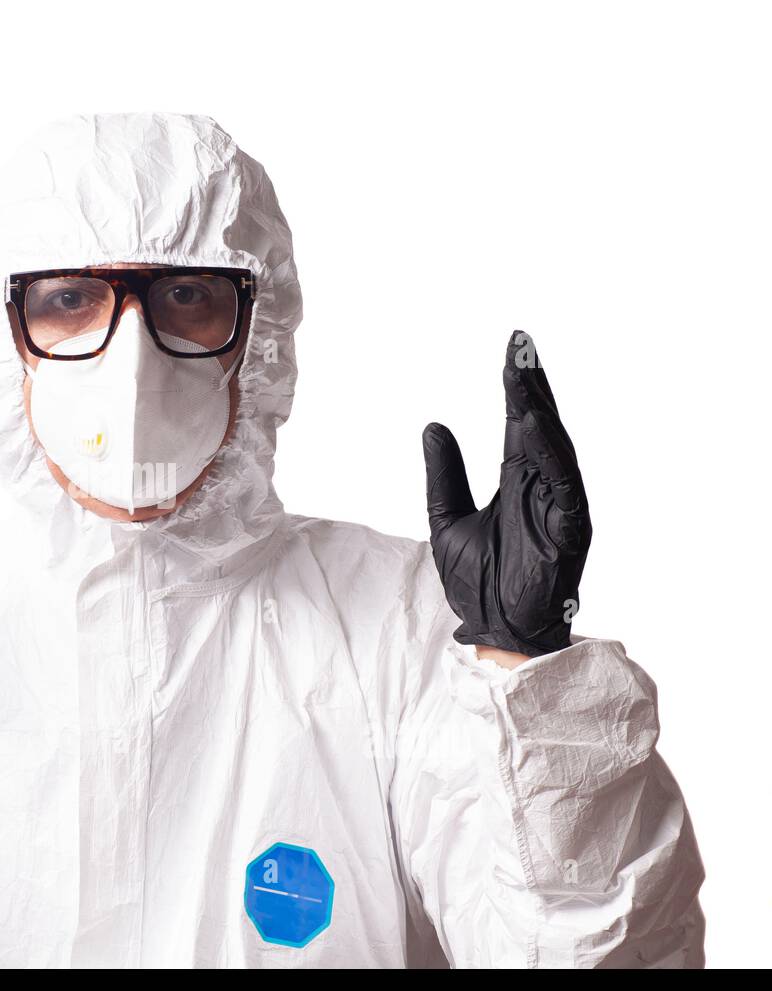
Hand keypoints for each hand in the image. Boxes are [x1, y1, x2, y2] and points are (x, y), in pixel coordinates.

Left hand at [421, 330, 590, 656]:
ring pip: (556, 450)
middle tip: (522, 345)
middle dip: (533, 387)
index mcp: (519, 482)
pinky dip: (551, 457)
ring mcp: (560, 509)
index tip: (513, 349)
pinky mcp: (569, 533)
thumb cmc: (478, 582)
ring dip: (541, 413)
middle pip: (542, 427)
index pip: (520, 425)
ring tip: (523, 379)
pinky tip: (535, 429)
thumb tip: (434, 426)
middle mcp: (544, 489)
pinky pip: (564, 488)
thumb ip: (444, 475)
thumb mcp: (446, 518)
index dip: (517, 388)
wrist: (492, 631)